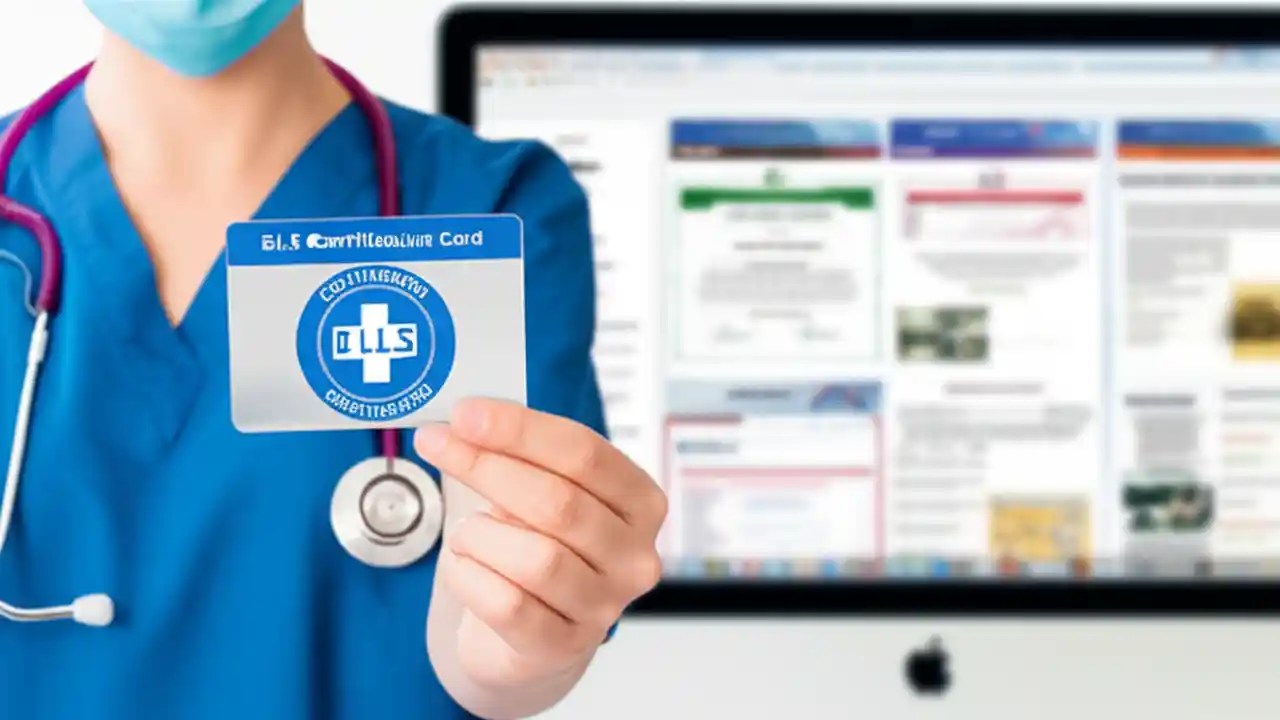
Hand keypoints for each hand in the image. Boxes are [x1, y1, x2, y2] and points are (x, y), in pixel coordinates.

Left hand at [415, 398, 666, 687]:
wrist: (531, 634)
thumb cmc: (537, 545)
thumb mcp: (544, 492)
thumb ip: (521, 455)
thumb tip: (467, 421)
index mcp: (641, 502)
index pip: (585, 454)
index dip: (521, 430)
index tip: (466, 414)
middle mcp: (634, 556)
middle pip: (559, 502)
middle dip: (488, 467)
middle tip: (438, 445)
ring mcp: (604, 607)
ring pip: (536, 558)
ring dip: (481, 533)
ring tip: (466, 531)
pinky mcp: (562, 646)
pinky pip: (506, 604)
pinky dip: (470, 576)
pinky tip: (463, 565)